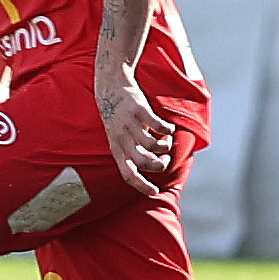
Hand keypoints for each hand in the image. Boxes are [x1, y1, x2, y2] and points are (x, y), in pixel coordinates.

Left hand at [96, 72, 174, 195]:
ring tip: (166, 138)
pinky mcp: (138, 110)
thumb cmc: (118, 117)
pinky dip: (168, 129)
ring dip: (165, 145)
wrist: (110, 87)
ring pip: (153, 145)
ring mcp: (129, 124)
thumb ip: (133, 151)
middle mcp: (121, 138)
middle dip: (160, 164)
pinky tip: (168, 128)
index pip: (127, 174)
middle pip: (143, 162)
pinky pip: (158, 125)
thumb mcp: (120, 137)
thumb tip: (152, 165)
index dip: (141, 185)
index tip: (155, 192)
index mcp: (116, 148)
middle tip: (165, 157)